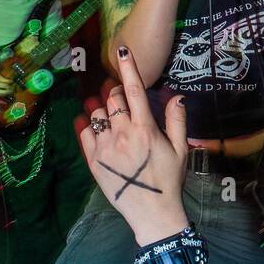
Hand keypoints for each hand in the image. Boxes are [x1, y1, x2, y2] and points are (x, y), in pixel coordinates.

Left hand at [0, 71, 13, 96]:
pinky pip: (6, 79)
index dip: (9, 94)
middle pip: (7, 89)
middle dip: (12, 90)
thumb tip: (5, 102)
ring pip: (8, 83)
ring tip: (13, 86)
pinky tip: (10, 81)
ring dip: (12, 85)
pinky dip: (10, 81)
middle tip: (14, 90)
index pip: (3, 94)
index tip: (11, 94)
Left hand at [77, 46, 188, 243]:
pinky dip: (85, 123)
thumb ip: (177, 120)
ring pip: (97, 113)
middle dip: (117, 92)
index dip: (129, 68)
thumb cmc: (169, 180)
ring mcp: (105, 147)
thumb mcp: (180, 150)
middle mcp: (123, 134)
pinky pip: (83, 132)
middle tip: (123, 98)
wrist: (152, 213)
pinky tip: (89, 122)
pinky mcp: (93, 160)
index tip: (123, 50)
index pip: (135, 90)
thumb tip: (177, 96)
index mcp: (146, 129)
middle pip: (113, 99)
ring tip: (110, 115)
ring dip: (102, 107)